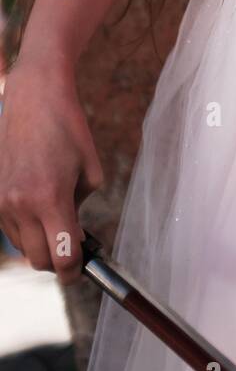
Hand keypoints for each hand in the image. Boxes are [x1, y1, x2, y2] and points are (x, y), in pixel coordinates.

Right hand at [0, 60, 103, 284]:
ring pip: (23, 246)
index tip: (81, 271)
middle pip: (39, 261)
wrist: (34, 98)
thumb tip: (74, 236)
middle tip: (74, 247)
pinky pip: (11, 228)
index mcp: (50, 199)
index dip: (75, 272)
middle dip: (58, 261)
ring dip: (41, 242)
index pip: (63, 257)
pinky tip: (39, 204)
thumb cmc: (69, 130)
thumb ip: (81, 210)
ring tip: (56, 217)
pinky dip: (26, 227)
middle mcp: (21, 205)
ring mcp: (2, 201)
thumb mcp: (91, 172)